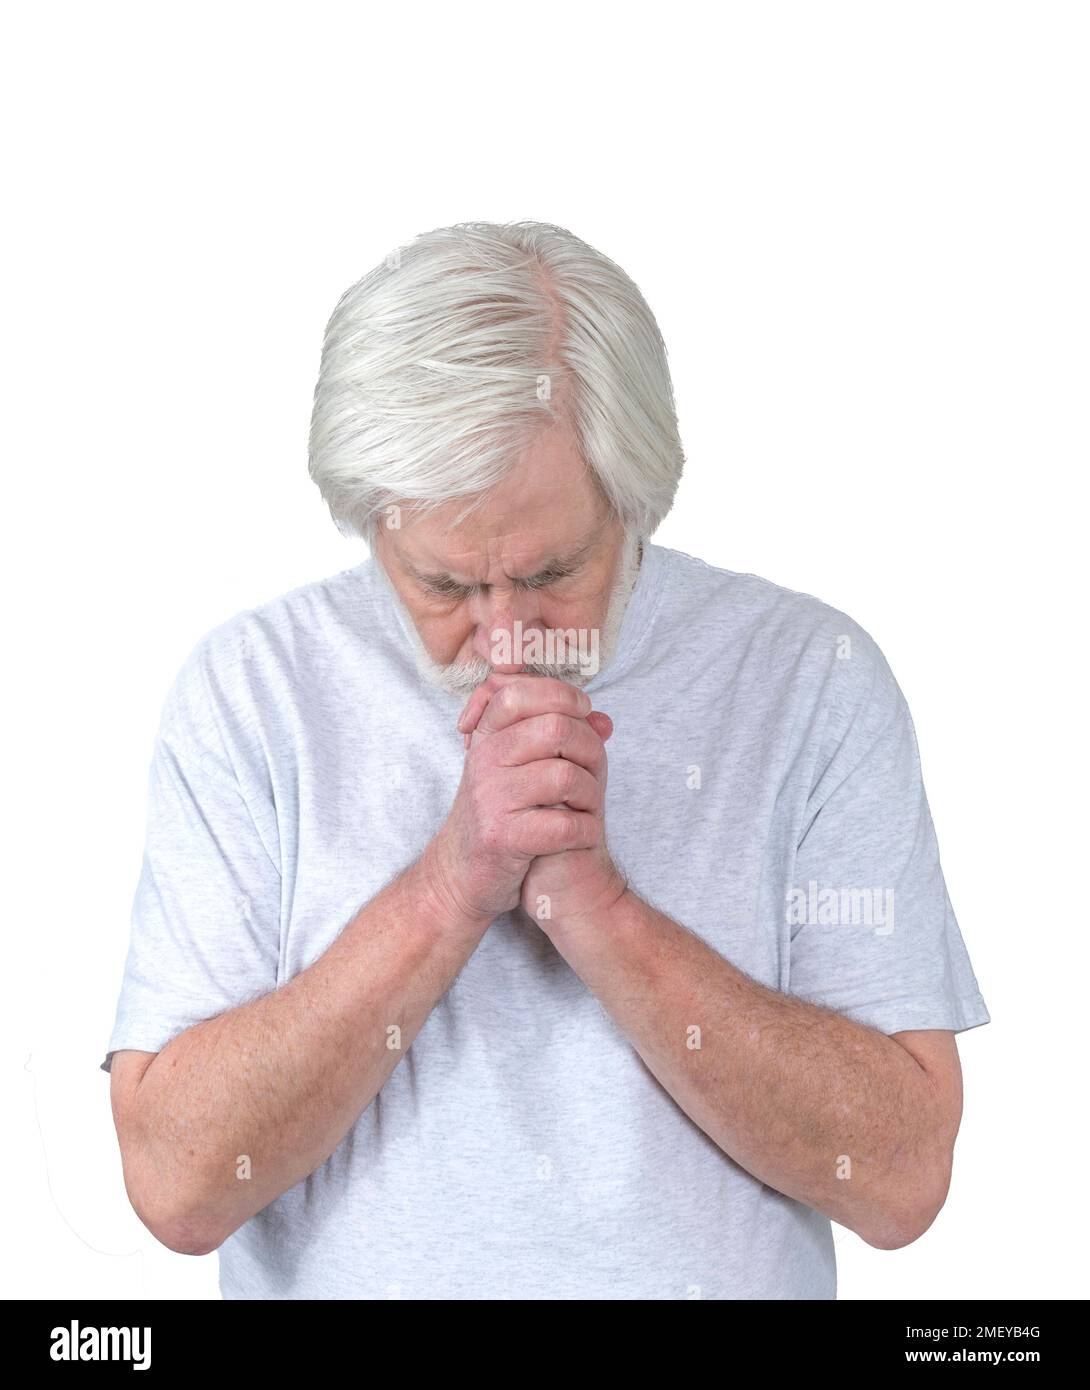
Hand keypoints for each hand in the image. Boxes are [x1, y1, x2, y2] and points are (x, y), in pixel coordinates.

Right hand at [457, 673, 626, 931]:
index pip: (518, 692)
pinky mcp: (501, 838)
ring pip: (565, 777)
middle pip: (555, 729)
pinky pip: (564, 825)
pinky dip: (585, 831)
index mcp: (486, 737)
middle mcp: (483, 761)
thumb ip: (560, 737)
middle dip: (590, 749)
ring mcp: (489, 799)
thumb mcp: (521, 767)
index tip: (583, 711)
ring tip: (585, 807)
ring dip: (591, 795)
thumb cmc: (504, 814)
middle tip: (594, 772)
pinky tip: (579, 834)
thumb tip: (605, 721)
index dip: (561, 695)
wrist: (464, 874)